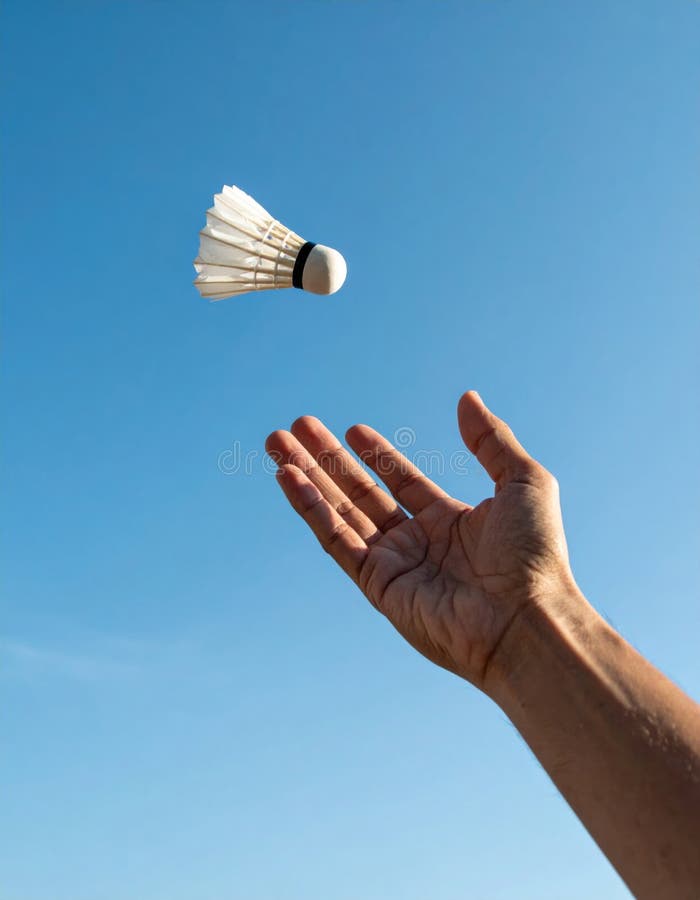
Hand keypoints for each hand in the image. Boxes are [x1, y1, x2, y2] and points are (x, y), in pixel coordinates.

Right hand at [265, 391, 576, 694]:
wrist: (528, 620)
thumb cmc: (535, 555)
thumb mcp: (523, 480)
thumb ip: (491, 440)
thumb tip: (466, 398)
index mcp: (451, 523)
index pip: (402, 482)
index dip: (376, 455)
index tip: (351, 429)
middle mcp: (418, 544)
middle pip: (360, 493)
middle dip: (326, 460)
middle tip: (297, 428)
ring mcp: (395, 566)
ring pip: (339, 512)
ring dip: (306, 477)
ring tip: (276, 443)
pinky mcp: (377, 586)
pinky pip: (336, 541)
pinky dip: (310, 509)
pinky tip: (288, 477)